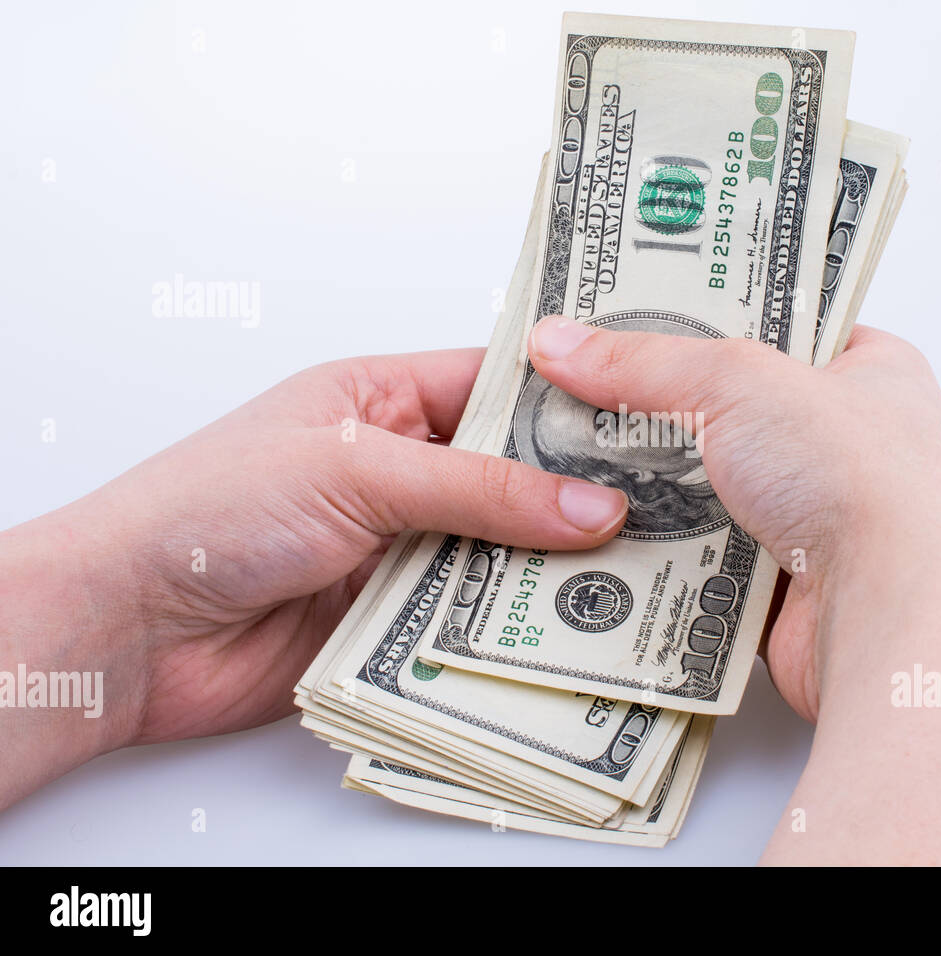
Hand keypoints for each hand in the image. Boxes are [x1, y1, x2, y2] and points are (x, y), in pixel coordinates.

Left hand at [0, 348, 627, 806]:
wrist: (131, 627)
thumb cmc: (212, 510)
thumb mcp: (356, 468)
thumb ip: (480, 489)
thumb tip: (590, 505)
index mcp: (380, 400)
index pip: (495, 385)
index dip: (566, 399)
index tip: (643, 414)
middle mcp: (397, 470)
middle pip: (510, 475)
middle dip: (575, 492)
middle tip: (663, 504)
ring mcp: (397, 545)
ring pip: (500, 549)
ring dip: (551, 565)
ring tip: (639, 570)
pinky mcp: (393, 617)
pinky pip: (471, 615)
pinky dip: (514, 623)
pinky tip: (568, 629)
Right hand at [527, 315, 940, 863]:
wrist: (888, 614)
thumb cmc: (862, 484)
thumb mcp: (740, 381)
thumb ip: (643, 361)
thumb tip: (563, 342)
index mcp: (871, 370)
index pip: (777, 325)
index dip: (705, 316)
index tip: (631, 312)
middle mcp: (852, 444)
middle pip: (735, 410)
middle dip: (663, 409)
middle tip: (588, 388)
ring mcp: (823, 517)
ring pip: (715, 486)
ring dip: (660, 483)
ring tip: (583, 459)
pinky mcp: (789, 583)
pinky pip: (708, 553)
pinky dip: (669, 548)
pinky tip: (617, 531)